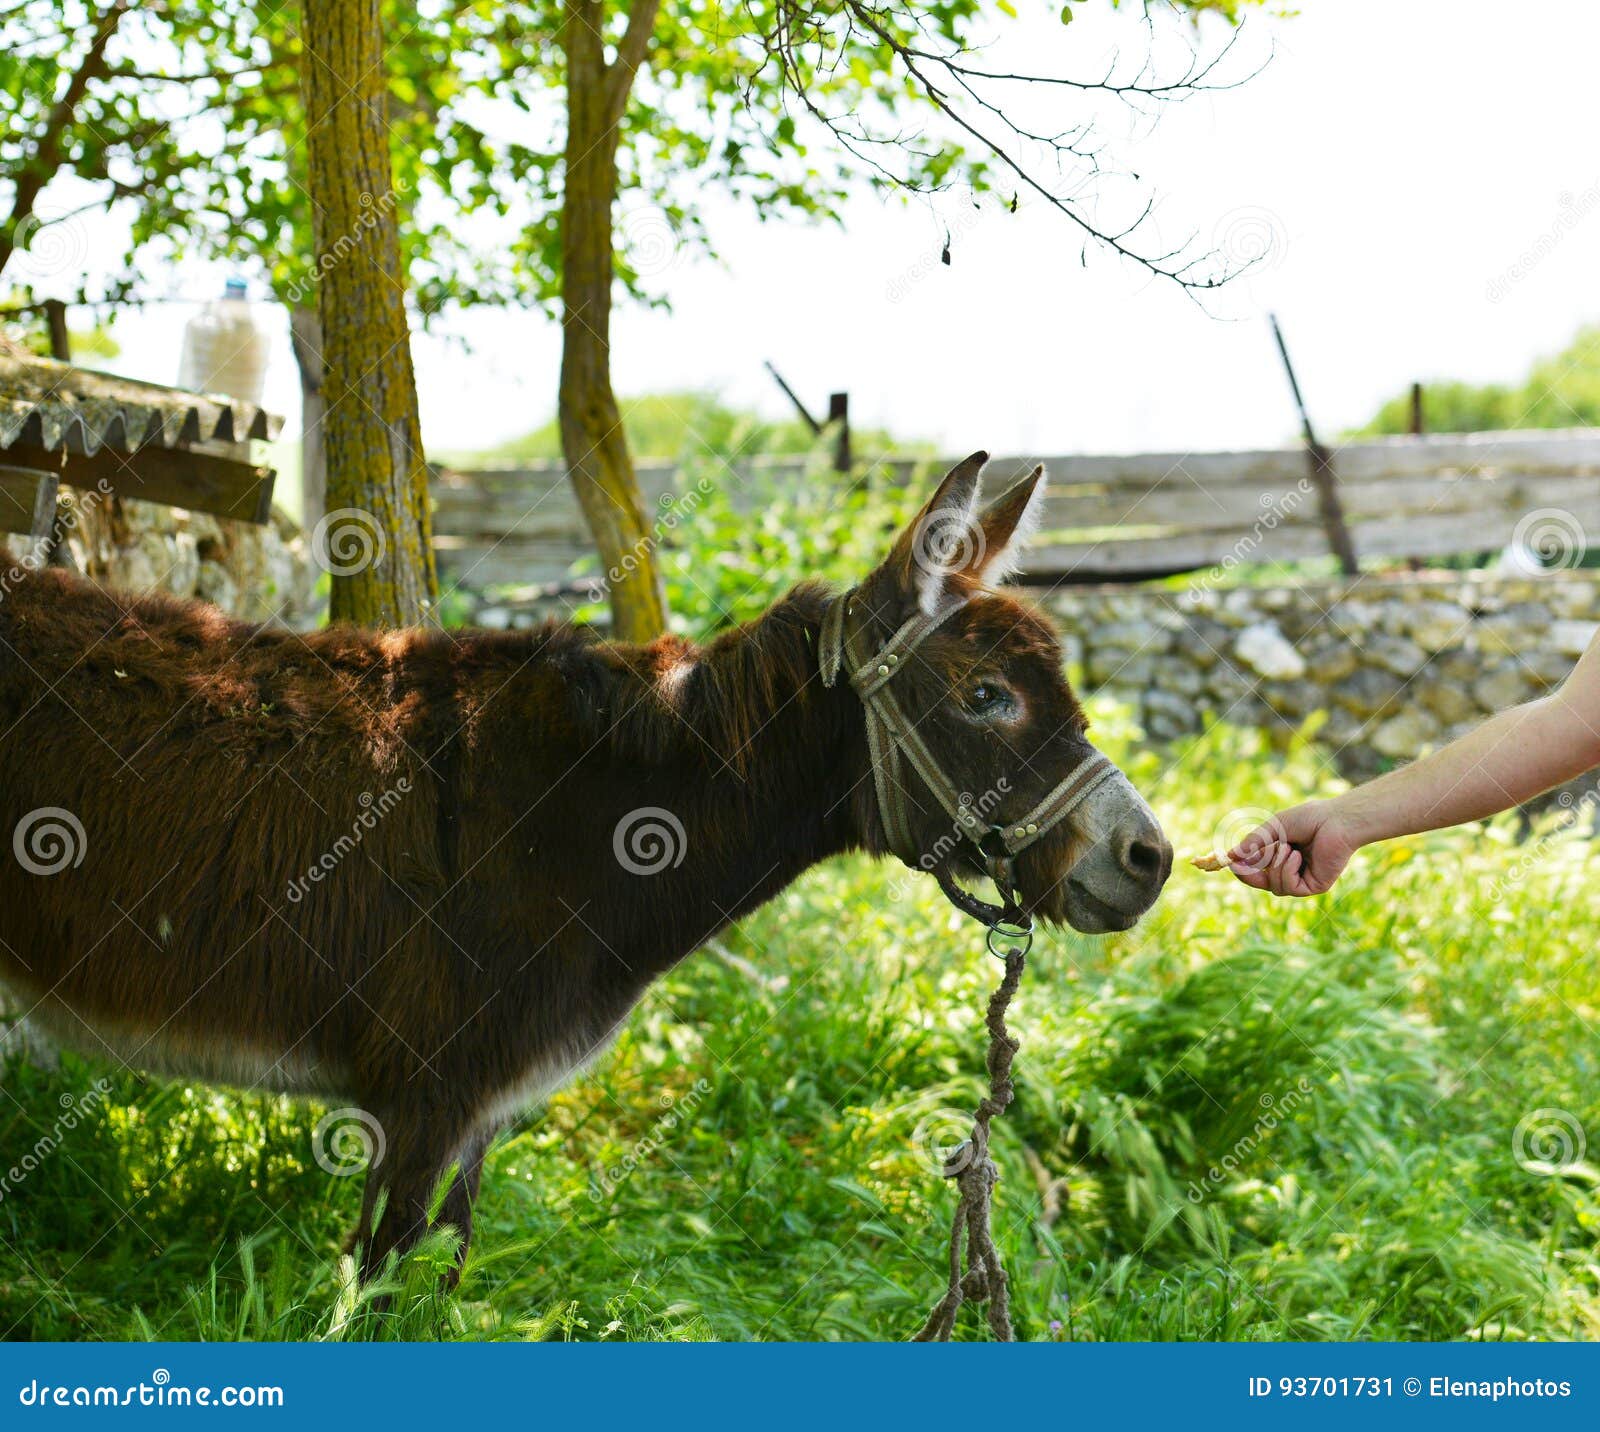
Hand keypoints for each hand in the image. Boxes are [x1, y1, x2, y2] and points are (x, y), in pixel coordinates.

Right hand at [1227, 800, 1359, 896]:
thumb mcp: (1274, 828)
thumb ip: (1253, 843)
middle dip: (1249, 874)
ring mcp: (1302, 880)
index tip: (1229, 863)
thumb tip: (1230, 856)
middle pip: (1261, 883)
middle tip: (1239, 865)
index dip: (1242, 870)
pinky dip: (1287, 870)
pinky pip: (1289, 887)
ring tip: (1289, 847)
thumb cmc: (1309, 819)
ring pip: (1274, 886)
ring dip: (1275, 865)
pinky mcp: (1314, 886)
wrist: (1336, 820)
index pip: (1257, 871)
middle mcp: (1291, 871)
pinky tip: (1297, 856)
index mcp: (1281, 857)